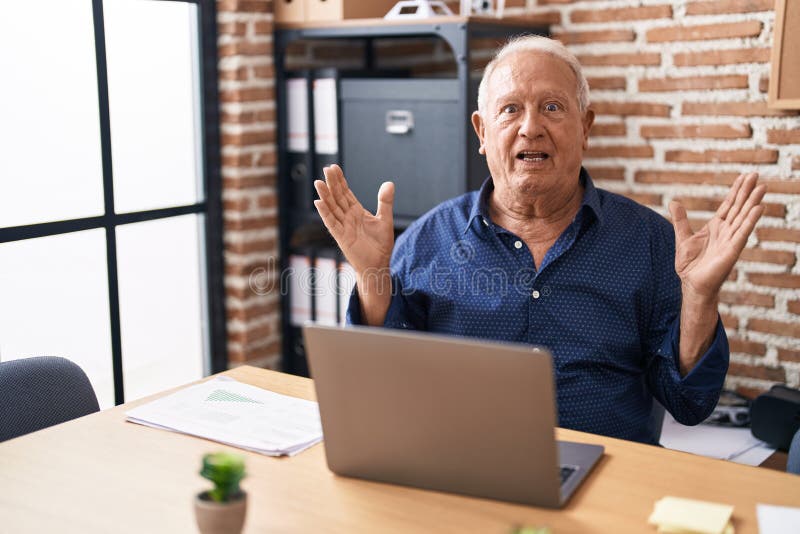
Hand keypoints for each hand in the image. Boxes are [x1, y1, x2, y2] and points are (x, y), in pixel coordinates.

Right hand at [313, 164, 394, 274]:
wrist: (378, 264)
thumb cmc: (380, 245)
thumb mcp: (385, 220)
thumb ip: (385, 202)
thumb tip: (389, 183)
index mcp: (357, 212)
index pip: (346, 193)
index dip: (340, 181)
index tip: (334, 168)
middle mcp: (347, 217)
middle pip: (337, 197)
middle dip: (332, 184)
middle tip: (326, 169)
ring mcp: (343, 227)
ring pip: (332, 208)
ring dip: (325, 196)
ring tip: (318, 182)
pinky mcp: (341, 237)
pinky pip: (332, 223)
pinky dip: (325, 213)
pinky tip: (319, 202)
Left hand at [668, 172, 765, 299]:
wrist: (692, 284)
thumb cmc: (690, 264)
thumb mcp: (682, 237)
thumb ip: (680, 220)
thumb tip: (673, 202)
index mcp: (716, 227)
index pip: (729, 205)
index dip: (736, 191)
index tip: (744, 176)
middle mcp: (726, 231)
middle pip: (739, 207)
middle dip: (747, 191)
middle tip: (757, 174)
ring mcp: (731, 240)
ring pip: (743, 217)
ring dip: (753, 202)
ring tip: (762, 187)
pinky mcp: (732, 250)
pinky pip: (743, 232)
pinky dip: (750, 220)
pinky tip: (759, 208)